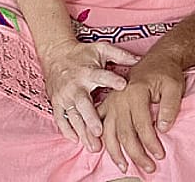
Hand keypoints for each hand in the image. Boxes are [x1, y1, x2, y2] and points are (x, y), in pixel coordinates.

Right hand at [40, 38, 139, 152]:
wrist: (56, 55)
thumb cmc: (82, 53)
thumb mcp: (100, 49)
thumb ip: (119, 55)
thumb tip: (139, 59)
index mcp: (88, 72)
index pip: (101, 76)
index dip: (111, 80)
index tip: (123, 85)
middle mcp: (75, 86)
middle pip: (83, 104)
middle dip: (91, 118)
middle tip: (100, 132)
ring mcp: (64, 96)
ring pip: (73, 116)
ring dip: (82, 131)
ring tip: (93, 145)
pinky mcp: (56, 103)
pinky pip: (60, 119)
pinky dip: (67, 130)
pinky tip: (76, 140)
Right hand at [98, 52, 186, 174]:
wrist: (158, 59)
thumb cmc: (166, 72)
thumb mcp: (175, 86)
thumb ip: (170, 107)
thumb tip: (163, 129)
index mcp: (136, 91)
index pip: (142, 125)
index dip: (151, 143)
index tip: (160, 155)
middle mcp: (119, 98)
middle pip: (125, 133)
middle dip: (137, 154)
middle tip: (149, 167)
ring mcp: (111, 102)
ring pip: (110, 133)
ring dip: (117, 153)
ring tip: (126, 168)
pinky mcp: (108, 104)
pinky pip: (101, 125)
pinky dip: (101, 140)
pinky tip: (103, 151)